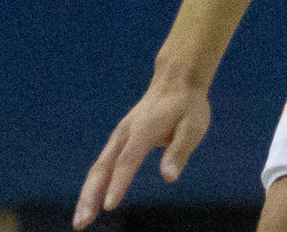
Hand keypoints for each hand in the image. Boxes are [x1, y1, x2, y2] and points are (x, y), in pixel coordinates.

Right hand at [74, 80, 211, 227]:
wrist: (175, 81)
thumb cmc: (187, 106)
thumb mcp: (194, 126)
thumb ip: (179, 151)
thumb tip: (169, 178)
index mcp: (143, 131)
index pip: (127, 161)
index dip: (118, 184)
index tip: (110, 206)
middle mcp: (124, 134)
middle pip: (102, 168)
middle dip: (90, 196)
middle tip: (82, 223)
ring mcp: (118, 137)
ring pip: (98, 168)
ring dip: (87, 195)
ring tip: (81, 221)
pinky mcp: (118, 141)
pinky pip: (102, 166)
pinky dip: (93, 186)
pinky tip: (90, 203)